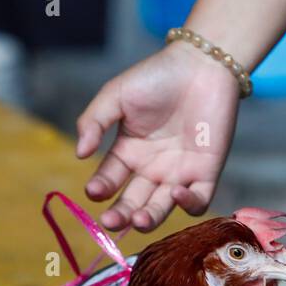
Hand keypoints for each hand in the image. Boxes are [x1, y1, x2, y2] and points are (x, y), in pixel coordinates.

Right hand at [76, 42, 239, 231]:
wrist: (201, 63)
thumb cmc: (158, 75)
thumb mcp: (116, 94)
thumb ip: (94, 121)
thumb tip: (79, 154)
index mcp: (128, 152)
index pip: (109, 180)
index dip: (100, 189)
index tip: (93, 191)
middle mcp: (151, 168)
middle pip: (132, 202)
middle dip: (120, 215)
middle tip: (109, 222)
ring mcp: (179, 173)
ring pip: (161, 208)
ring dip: (148, 219)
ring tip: (138, 219)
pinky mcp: (206, 172)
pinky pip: (198, 200)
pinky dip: (188, 204)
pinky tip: (176, 192)